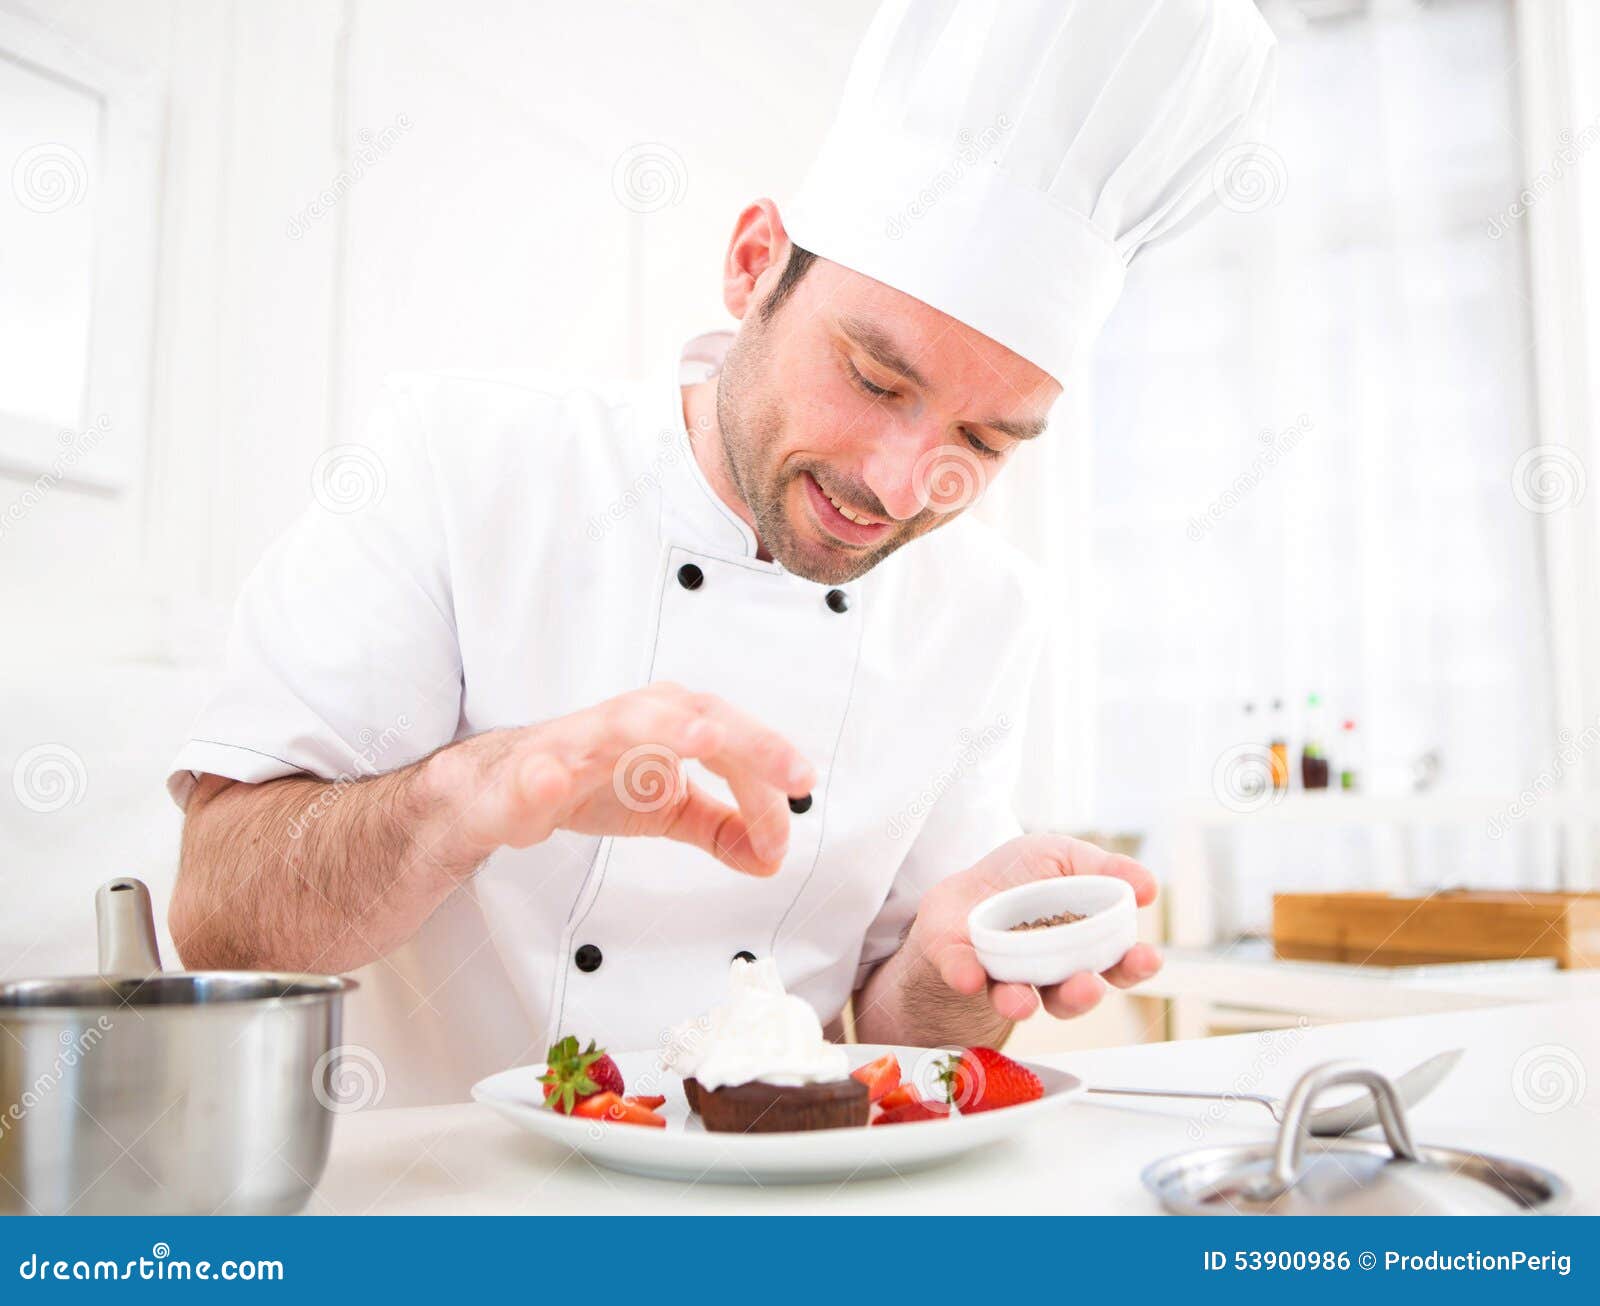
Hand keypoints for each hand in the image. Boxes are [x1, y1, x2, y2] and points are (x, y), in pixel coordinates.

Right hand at [421, 682, 813, 876]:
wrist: (501, 793)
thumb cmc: (591, 782)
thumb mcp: (670, 808)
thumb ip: (723, 827)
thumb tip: (774, 855)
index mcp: (670, 722)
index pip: (734, 745)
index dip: (768, 781)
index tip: (790, 824)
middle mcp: (631, 720)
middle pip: (696, 715)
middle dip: (748, 740)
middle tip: (791, 771)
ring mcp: (577, 743)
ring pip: (620, 723)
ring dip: (663, 726)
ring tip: (703, 739)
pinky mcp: (526, 774)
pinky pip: (534, 772)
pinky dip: (544, 776)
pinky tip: (555, 784)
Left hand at [909, 833, 1162, 1022]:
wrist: (967, 889)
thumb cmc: (1024, 875)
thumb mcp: (1065, 856)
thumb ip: (1104, 868)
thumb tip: (1147, 885)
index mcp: (1082, 949)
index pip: (1117, 965)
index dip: (1136, 965)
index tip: (1148, 957)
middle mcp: (1047, 973)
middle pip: (1072, 995)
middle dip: (1082, 995)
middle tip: (1088, 986)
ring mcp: (1003, 975)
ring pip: (1018, 999)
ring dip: (1022, 1002)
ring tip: (1023, 1002)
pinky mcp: (960, 966)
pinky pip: (962, 974)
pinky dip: (965, 975)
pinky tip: (970, 977)